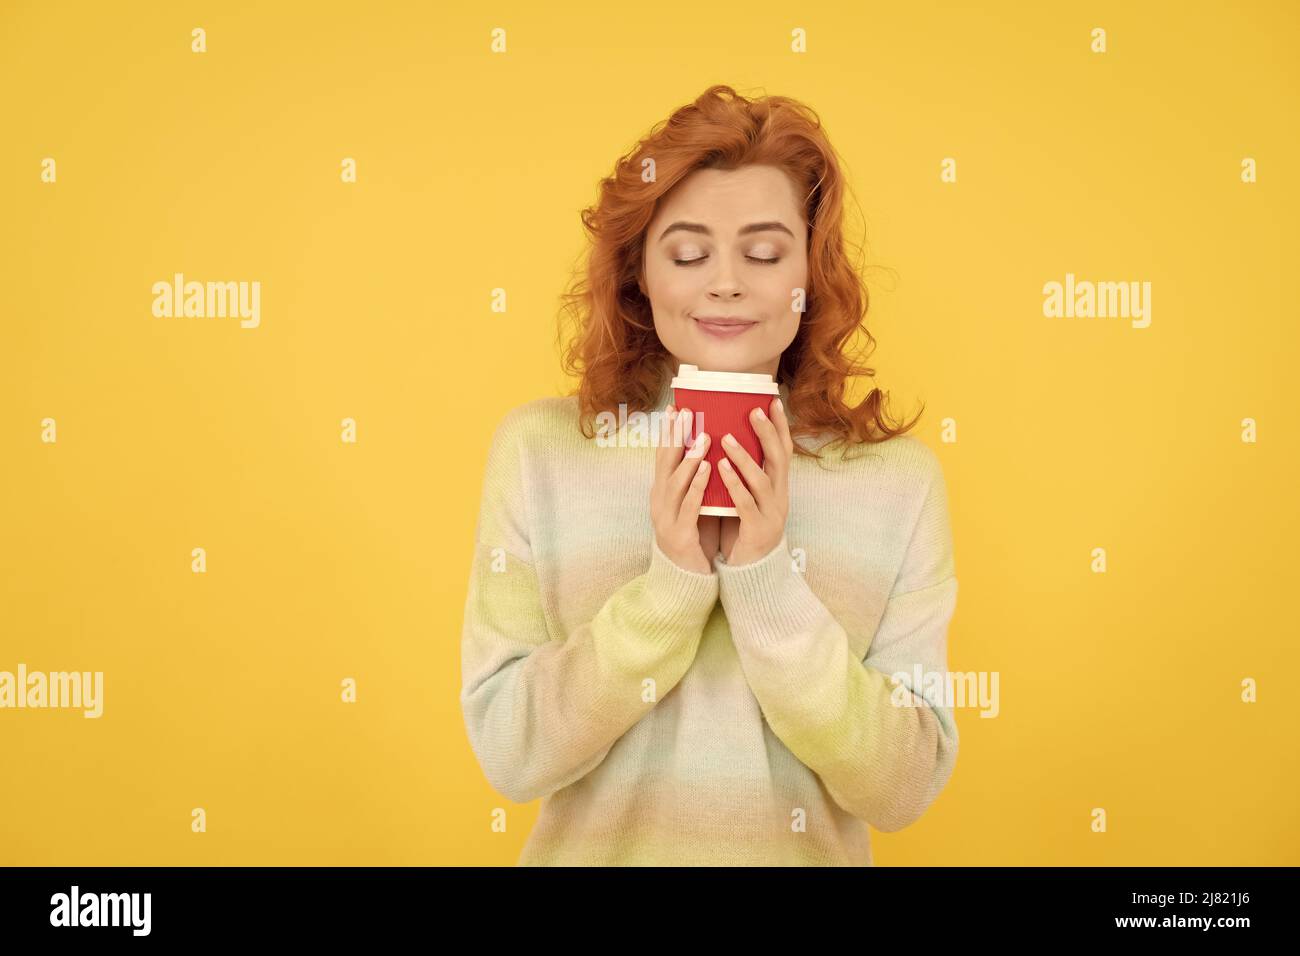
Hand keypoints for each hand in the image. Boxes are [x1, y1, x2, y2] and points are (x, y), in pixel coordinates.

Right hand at [650, 404, 714, 573]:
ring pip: (675, 483)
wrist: (685, 578)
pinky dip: (698, 486)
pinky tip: (709, 470)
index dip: (668, 432)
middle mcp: (659, 502)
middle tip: (687, 412)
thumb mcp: (691, 503)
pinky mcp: (679, 534)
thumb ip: (695, 480)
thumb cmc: (694, 536)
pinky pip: (689, 506)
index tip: (675, 407)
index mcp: (661, 493)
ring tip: (702, 437)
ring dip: (689, 458)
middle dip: (675, 437)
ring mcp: (666, 518)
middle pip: (665, 464)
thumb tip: (709, 448)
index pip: (663, 456)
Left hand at [715, 396, 793, 566]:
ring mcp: (771, 514)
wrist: (751, 571)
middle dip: (767, 432)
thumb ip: (746, 474)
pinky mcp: (757, 530)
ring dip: (744, 456)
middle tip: (753, 410)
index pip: (784, 450)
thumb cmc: (744, 528)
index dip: (780, 426)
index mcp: (778, 487)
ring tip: (725, 437)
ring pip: (762, 480)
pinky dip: (734, 484)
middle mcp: (780, 497)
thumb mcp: (750, 497)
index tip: (773, 400)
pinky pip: (745, 503)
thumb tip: (728, 438)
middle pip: (779, 459)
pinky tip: (720, 468)